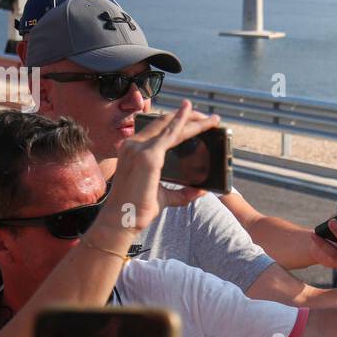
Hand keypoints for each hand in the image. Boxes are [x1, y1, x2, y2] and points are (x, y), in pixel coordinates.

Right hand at [93, 101, 205, 244]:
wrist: (123, 220)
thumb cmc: (138, 208)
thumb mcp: (164, 196)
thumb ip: (182, 192)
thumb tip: (202, 190)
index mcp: (133, 150)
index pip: (157, 129)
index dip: (176, 121)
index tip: (193, 118)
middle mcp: (133, 145)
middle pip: (164, 123)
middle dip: (189, 116)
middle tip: (210, 117)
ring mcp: (138, 148)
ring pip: (171, 126)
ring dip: (194, 120)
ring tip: (212, 119)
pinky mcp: (148, 156)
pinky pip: (172, 135)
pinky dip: (186, 125)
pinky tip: (199, 122)